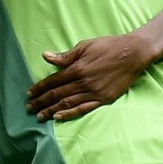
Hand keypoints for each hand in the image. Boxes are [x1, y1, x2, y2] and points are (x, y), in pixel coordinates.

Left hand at [26, 33, 153, 120]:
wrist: (133, 53)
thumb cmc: (108, 46)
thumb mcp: (84, 46)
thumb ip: (65, 56)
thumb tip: (45, 56)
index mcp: (77, 68)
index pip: (53, 81)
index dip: (39, 88)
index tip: (29, 94)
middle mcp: (83, 82)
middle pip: (57, 94)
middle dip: (41, 102)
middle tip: (29, 108)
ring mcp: (94, 92)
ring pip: (68, 103)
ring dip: (51, 110)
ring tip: (40, 116)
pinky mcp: (104, 99)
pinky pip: (83, 109)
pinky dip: (70, 114)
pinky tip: (58, 117)